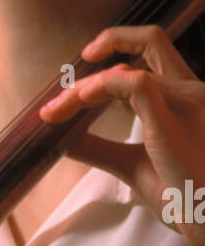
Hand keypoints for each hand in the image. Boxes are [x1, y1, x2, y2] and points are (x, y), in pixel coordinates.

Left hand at [39, 24, 204, 245]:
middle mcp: (192, 91)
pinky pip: (133, 84)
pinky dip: (100, 86)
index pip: (153, 51)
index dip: (115, 49)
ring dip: (82, 89)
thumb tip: (63, 140)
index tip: (79, 76)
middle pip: (139, 54)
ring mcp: (187, 101)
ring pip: (125, 72)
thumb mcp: (132, 165)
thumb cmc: (182, 196)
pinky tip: (78, 100)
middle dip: (95, 61)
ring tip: (55, 112)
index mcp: (187, 98)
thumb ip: (100, 148)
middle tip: (56, 99)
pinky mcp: (174, 119)